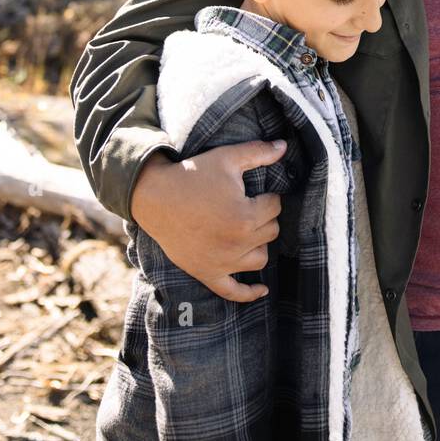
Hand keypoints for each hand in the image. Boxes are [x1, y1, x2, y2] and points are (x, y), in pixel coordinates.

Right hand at [130, 139, 287, 301]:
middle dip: (264, 217)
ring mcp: (223, 262)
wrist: (155, 197)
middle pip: (271, 232)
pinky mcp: (208, 273)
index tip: (256, 191)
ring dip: (260, 244)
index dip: (268, 195)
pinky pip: (233, 291)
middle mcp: (238, 244)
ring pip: (260, 258)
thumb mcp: (226, 158)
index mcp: (245, 216)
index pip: (275, 207)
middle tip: (249, 205)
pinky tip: (262, 290)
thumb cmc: (192, 175)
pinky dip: (249, 293)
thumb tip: (284, 146)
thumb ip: (258, 152)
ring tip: (250, 230)